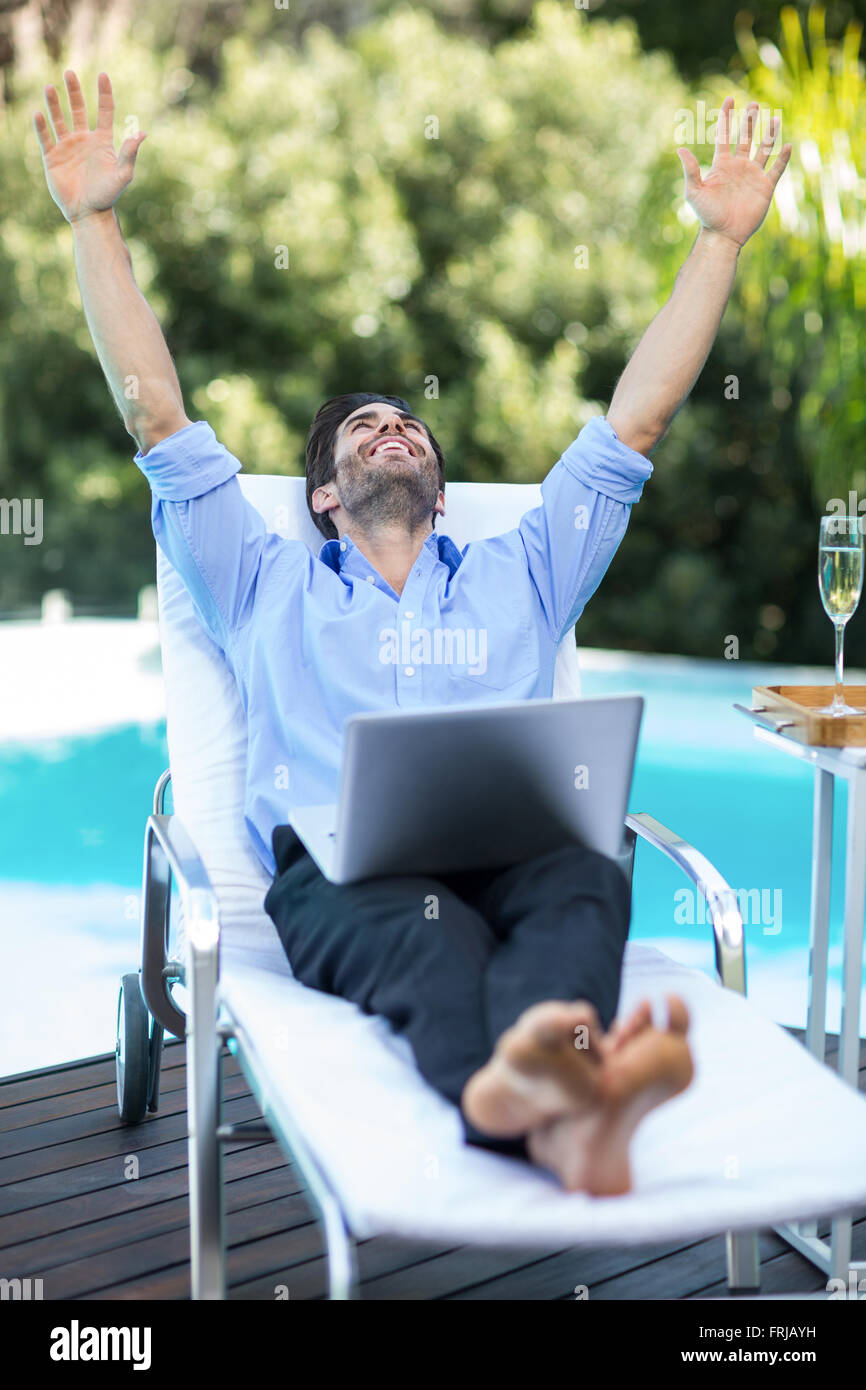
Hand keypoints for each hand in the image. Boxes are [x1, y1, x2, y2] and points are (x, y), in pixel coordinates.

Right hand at [34, 70, 145, 223]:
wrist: (88, 213)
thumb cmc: (108, 195)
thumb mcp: (123, 174)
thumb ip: (130, 153)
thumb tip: (142, 133)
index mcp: (102, 141)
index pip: (104, 111)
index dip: (104, 93)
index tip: (103, 75)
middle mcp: (84, 140)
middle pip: (78, 109)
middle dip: (74, 91)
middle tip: (69, 73)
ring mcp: (67, 147)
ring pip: (59, 119)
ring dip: (54, 104)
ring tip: (49, 88)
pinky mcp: (53, 158)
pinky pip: (45, 138)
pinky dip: (41, 126)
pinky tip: (38, 114)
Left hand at [677, 96, 791, 248]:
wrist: (724, 235)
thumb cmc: (707, 216)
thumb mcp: (695, 192)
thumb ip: (691, 170)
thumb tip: (680, 149)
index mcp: (722, 165)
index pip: (724, 135)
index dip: (726, 117)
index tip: (730, 99)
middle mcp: (738, 167)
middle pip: (745, 138)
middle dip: (749, 121)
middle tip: (754, 104)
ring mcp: (753, 176)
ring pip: (763, 149)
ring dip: (769, 134)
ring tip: (774, 117)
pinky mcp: (765, 187)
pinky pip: (776, 169)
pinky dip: (782, 158)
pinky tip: (786, 145)